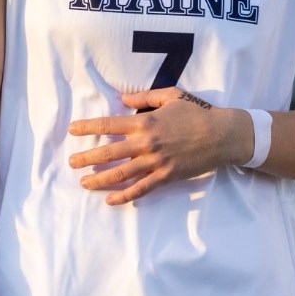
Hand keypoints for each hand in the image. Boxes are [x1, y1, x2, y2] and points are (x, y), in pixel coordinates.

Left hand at [66, 88, 246, 204]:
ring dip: (100, 180)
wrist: (222, 135)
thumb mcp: (171, 96)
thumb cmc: (197, 112)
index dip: (88, 128)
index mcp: (145, 122)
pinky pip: (141, 189)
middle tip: (72, 162)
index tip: (72, 130)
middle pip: (109, 152)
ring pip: (121, 174)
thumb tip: (122, 99)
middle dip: (87, 158)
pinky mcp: (166, 177)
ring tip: (84, 183)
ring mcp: (156, 162)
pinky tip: (111, 200)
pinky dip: (125, 196)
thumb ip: (144, 98)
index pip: (108, 125)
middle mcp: (146, 143)